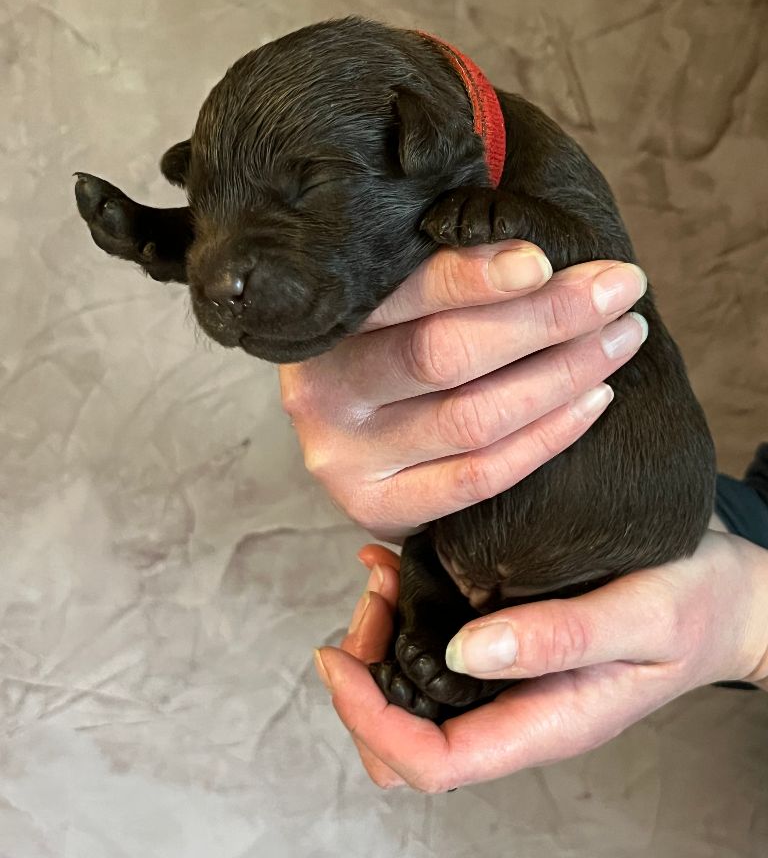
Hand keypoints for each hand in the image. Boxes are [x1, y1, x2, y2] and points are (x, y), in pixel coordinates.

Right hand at [280, 242, 647, 540]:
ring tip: (621, 337)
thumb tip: (534, 229)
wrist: (344, 426)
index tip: (545, 257)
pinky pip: (478, 478)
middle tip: (620, 288)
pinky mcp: (375, 507)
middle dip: (547, 318)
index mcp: (320, 318)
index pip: (401, 294)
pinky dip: (547, 437)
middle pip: (445, 355)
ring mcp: (344, 457)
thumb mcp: (389, 290)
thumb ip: (434, 263)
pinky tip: (594, 399)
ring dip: (563, 374)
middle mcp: (321, 391)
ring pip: (472, 418)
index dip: (475, 276)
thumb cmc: (384, 335)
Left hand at [315, 532, 767, 791]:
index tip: (338, 659)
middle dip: (366, 675)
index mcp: (548, 723)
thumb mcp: (643, 615)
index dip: (371, 720)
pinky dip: (406, 609)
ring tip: (381, 573)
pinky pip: (439, 645)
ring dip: (382, 637)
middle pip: (409, 735)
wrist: (728, 594)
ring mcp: (513, 679)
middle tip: (369, 598)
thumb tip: (464, 651)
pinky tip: (399, 563)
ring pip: (415, 690)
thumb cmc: (696, 605)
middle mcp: (519, 709)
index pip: (436, 762)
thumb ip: (562, 639)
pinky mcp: (513, 642)